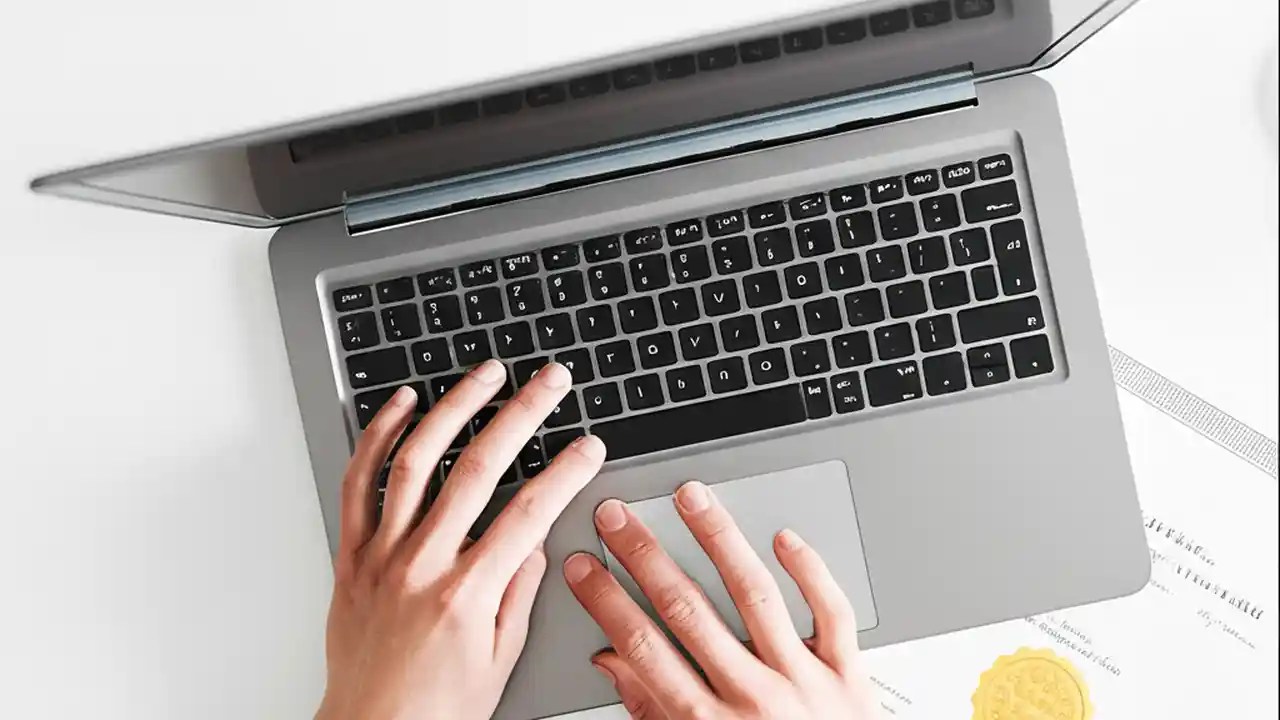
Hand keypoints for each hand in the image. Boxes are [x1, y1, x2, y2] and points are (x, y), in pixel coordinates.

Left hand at [317, 359, 605, 719]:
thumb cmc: (435, 708)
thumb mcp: (500, 658)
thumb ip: (519, 592)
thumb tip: (537, 541)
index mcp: (468, 593)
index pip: (530, 512)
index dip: (566, 471)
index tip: (589, 444)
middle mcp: (423, 564)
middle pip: (480, 468)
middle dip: (523, 414)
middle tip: (550, 382)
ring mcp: (382, 554)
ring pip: (417, 460)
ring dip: (455, 407)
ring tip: (485, 374)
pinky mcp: (350, 554)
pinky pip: (359, 482)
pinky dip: (378, 437)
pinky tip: (402, 406)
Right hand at [563, 481, 876, 719]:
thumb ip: (651, 712)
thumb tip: (614, 664)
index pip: (643, 646)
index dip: (606, 601)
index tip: (583, 567)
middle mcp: (751, 698)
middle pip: (686, 610)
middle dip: (643, 556)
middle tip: (617, 517)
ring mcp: (801, 682)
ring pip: (754, 595)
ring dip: (717, 538)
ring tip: (691, 498)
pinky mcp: (847, 674)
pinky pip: (831, 613)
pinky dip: (810, 571)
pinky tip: (784, 536)